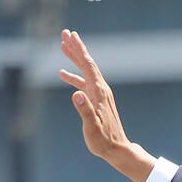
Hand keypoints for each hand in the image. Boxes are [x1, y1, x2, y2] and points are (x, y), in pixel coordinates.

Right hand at [59, 29, 144, 176]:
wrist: (117, 149)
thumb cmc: (103, 140)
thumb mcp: (91, 127)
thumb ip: (84, 110)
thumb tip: (75, 93)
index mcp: (99, 92)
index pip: (87, 65)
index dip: (78, 49)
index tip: (70, 36)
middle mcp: (100, 89)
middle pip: (87, 62)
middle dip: (76, 47)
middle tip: (65, 33)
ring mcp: (99, 94)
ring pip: (85, 71)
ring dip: (74, 58)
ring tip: (63, 46)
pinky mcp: (97, 100)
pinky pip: (84, 83)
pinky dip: (74, 76)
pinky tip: (63, 74)